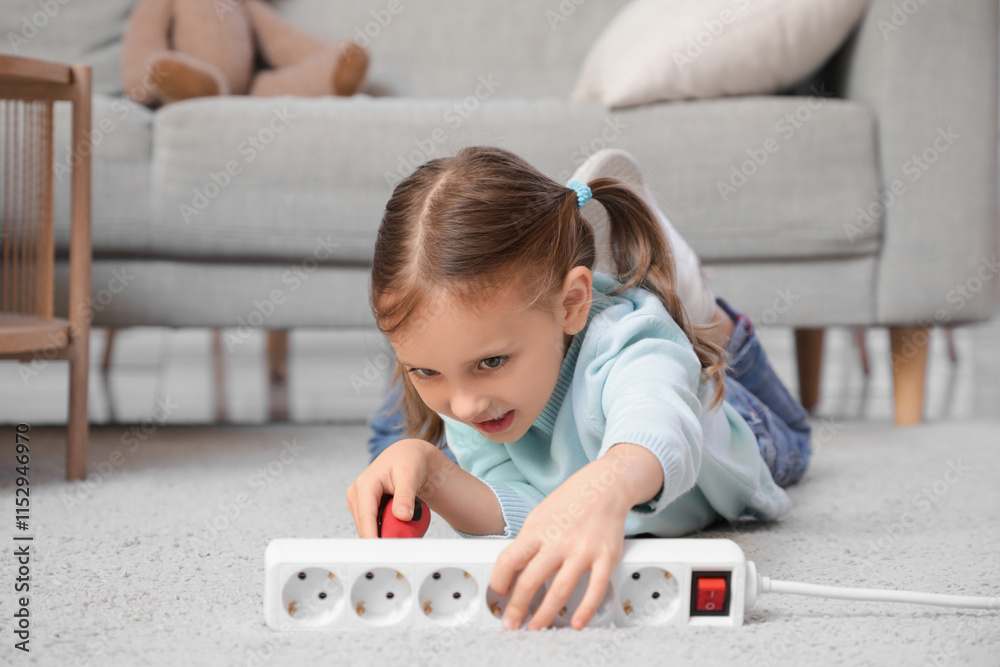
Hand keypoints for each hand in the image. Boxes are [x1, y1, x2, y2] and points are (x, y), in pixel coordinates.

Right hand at [346, 438, 436, 537]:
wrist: (408, 457)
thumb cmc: (408, 461)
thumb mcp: (410, 475)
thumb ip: (405, 496)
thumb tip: (402, 515)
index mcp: (365, 484)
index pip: (366, 517)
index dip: (372, 537)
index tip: (380, 552)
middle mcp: (357, 493)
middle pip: (366, 526)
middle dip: (382, 537)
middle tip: (403, 544)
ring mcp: (358, 501)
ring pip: (369, 527)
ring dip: (385, 532)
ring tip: (405, 527)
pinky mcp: (362, 507)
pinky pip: (372, 525)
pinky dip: (385, 528)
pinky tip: (398, 524)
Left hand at [489, 457, 632, 629]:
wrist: (605, 485)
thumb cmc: (570, 501)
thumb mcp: (539, 516)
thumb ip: (528, 543)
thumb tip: (512, 571)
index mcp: (537, 530)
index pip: (508, 560)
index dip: (498, 582)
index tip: (498, 595)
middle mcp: (558, 540)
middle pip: (530, 581)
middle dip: (517, 608)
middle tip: (511, 624)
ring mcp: (583, 549)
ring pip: (560, 591)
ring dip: (545, 615)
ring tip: (536, 627)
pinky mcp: (606, 556)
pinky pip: (595, 589)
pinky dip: (585, 610)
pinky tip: (576, 623)